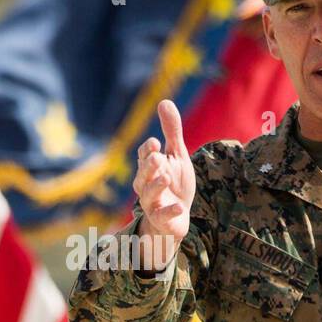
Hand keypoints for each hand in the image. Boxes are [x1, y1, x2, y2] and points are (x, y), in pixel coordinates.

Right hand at [132, 99, 194, 269]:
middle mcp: (146, 185)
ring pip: (148, 195)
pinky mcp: (161, 220)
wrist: (178, 217)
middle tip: (158, 157)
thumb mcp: (176, 155)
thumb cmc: (175, 183)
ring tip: (165, 176)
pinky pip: (162, 216)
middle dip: (149, 166)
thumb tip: (164, 101)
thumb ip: (171, 131)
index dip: (148, 151)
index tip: (156, 143)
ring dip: (156, 186)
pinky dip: (169, 211)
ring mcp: (152, 203)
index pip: (144, 156)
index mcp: (149, 168)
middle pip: (142, 175)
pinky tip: (179, 207)